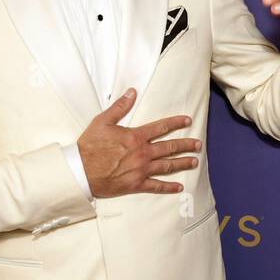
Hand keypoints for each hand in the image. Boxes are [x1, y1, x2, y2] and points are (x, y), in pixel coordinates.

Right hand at [76, 89, 199, 198]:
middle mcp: (142, 153)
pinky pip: (156, 186)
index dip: (176, 123)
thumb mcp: (102, 121)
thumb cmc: (89, 146)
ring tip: (194, 161)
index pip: (161, 127)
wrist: (80, 171)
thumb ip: (120, 107)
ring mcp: (141, 170)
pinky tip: (179, 186)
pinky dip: (169, 187)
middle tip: (198, 144)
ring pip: (167, 166)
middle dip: (186, 145)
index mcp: (136, 137)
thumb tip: (132, 92)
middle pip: (169, 147)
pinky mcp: (136, 184)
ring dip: (182, 163)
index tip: (188, 121)